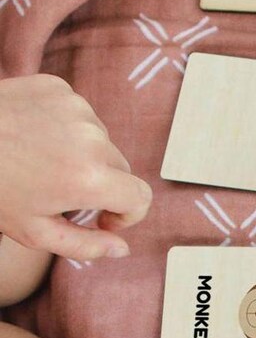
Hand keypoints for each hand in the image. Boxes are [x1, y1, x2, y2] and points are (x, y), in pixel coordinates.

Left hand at [0, 75, 151, 260]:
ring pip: (101, 140)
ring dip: (83, 153)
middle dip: (101, 184)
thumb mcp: (34, 231)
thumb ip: (86, 246)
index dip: (127, 215)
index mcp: (89, 179)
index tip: (104, 219)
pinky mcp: (60, 88)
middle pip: (120, 168)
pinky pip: (80, 115)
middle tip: (62, 192)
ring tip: (43, 161)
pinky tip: (36, 136)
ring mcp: (77, 109)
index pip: (140, 197)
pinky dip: (67, 127)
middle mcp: (92, 139)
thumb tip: (121, 248)